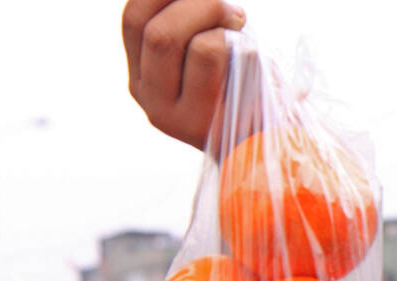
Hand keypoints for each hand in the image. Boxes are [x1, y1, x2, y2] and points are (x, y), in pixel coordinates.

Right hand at [121, 0, 246, 149]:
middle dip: (200, 4)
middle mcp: (149, 97)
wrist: (262, 149)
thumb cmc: (241, 95)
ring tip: (239, 27)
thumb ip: (188, 29)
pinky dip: (240, 46)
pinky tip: (252, 59)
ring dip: (218, 22)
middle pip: (158, 32)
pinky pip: (215, 59)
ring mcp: (173, 118)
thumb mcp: (205, 60)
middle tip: (232, 11)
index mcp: (142, 75)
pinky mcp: (202, 127)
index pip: (134, 20)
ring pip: (186, 43)